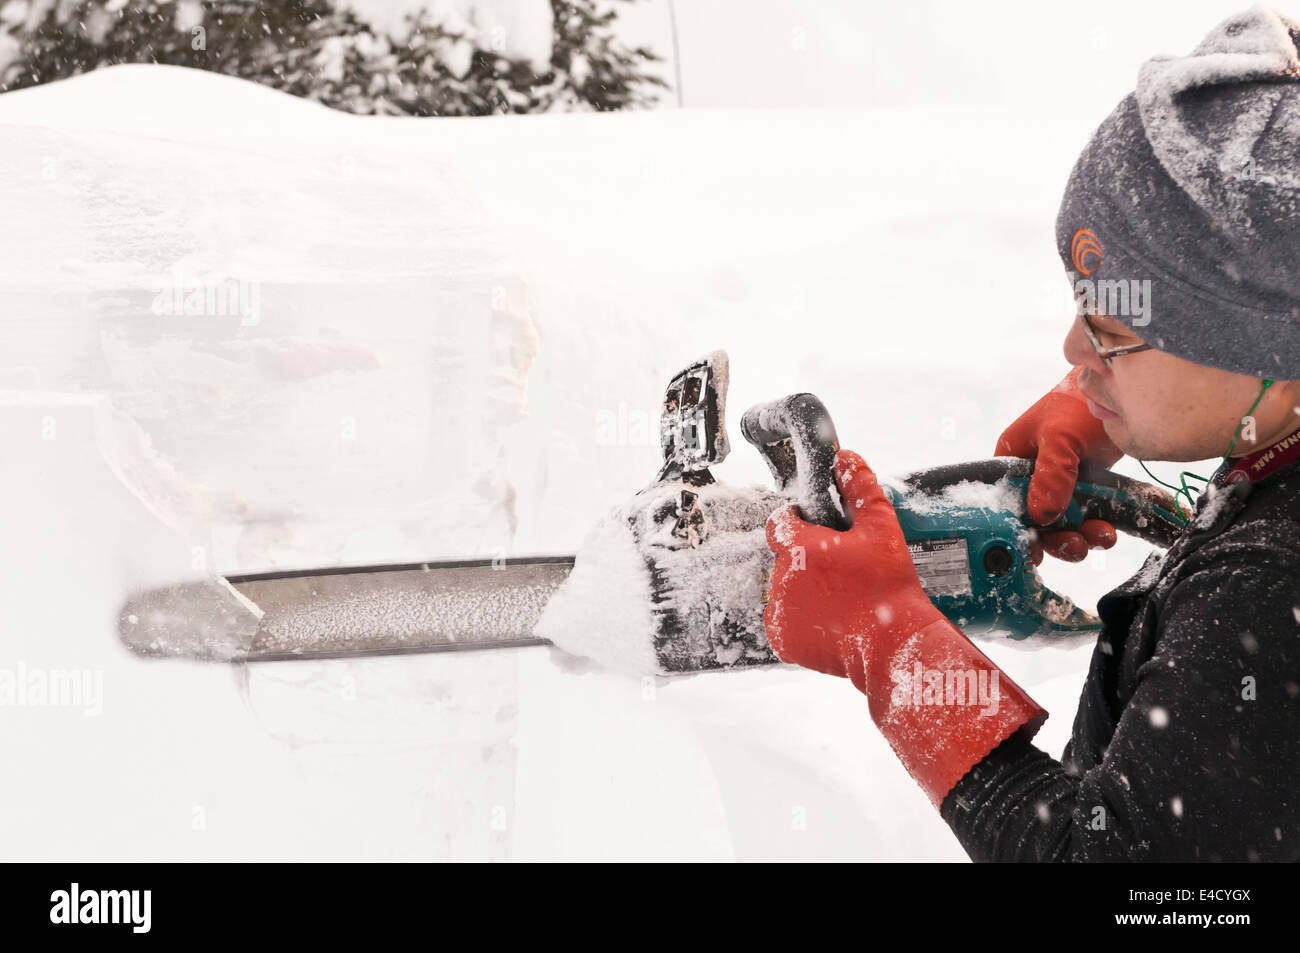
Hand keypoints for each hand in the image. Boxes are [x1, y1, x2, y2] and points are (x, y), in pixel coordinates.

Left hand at [763, 449, 936, 686]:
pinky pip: (785, 620)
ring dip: (804, 589)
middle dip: (807, 559)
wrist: (892, 644)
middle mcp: (781, 578)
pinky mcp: (782, 639)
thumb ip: (860, 487)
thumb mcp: (882, 527)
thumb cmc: (888, 584)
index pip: (779, 523)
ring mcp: (779, 611)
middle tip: (840, 568)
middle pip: (785, 558)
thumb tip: (845, 457)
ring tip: (840, 596)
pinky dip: (802, 619)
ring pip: (785, 589)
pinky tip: (830, 617)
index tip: (818, 529)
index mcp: (798, 547)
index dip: (797, 522)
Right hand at [996, 367, 1120, 564]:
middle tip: (1073, 546)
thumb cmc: (1079, 403)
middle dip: (1055, 539)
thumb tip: (1042, 516)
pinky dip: (1096, 529)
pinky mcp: (1086, 487)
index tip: (1031, 550)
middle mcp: (1032, 477)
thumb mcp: (1060, 437)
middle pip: (1035, 522)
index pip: (1004, 505)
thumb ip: (1051, 475)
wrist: (1121, 387)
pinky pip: (1086, 518)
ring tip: (1100, 537)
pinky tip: (1108, 530)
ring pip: (1063, 525)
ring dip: (1079, 537)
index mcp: (1012, 462)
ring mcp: (1060, 484)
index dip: (1014, 530)